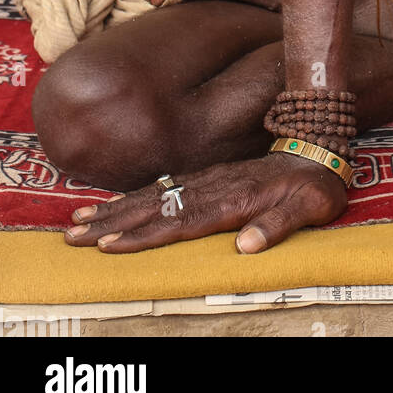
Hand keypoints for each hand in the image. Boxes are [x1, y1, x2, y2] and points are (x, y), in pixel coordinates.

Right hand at [63, 152, 345, 253]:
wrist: (319, 146)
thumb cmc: (314, 186)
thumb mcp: (308, 208)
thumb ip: (277, 225)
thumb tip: (246, 246)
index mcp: (234, 199)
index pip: (182, 222)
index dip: (145, 236)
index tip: (112, 246)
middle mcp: (214, 187)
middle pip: (156, 207)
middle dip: (113, 224)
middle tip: (73, 236)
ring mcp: (208, 179)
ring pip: (154, 195)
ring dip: (116, 210)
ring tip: (79, 222)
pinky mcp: (207, 177)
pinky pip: (165, 187)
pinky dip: (136, 197)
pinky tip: (115, 206)